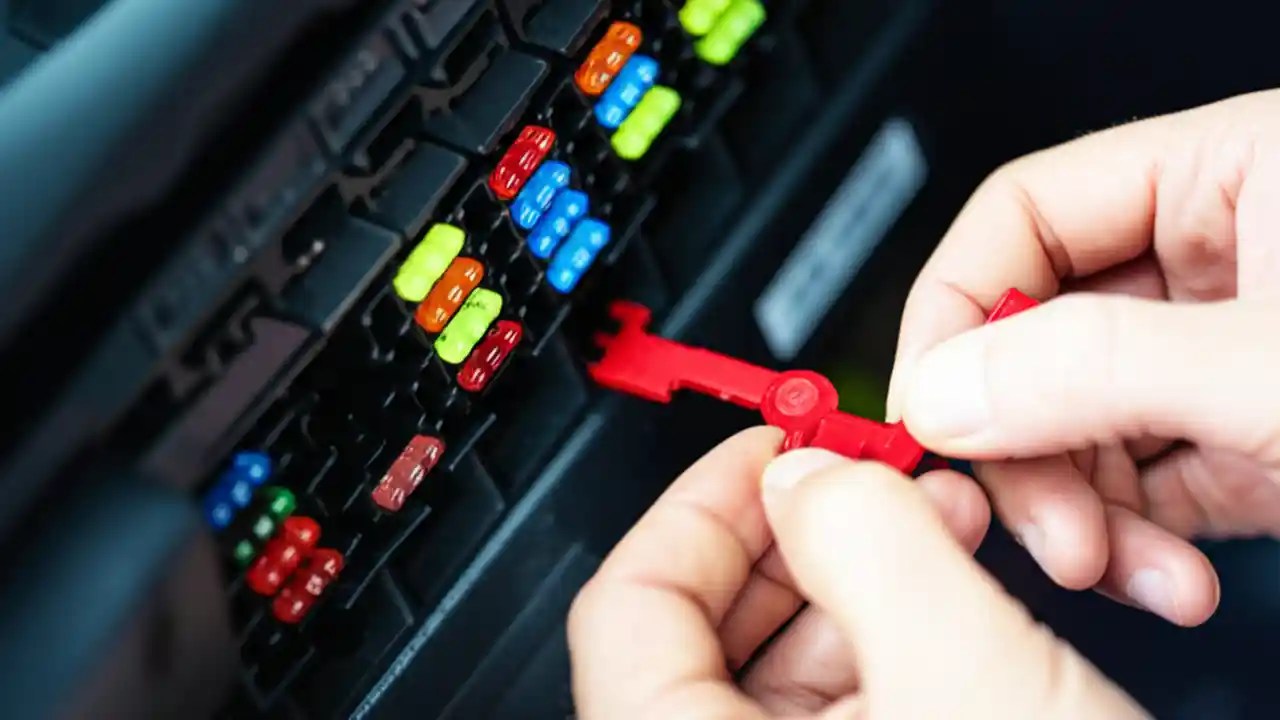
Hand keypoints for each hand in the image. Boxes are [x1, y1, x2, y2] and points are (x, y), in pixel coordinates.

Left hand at [568, 428, 1147, 718]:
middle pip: (706, 636)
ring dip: (858, 584)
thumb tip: (806, 478)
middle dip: (801, 535)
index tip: (772, 445)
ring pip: (781, 680)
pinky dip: (888, 650)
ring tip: (936, 523)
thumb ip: (865, 542)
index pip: (630, 605)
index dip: (703, 504)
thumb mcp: (961, 674)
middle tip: (867, 475)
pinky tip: (947, 603)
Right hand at [887, 89, 1279, 626]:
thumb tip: (943, 389)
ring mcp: (1226, 356)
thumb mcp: (1270, 366)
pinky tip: (1164, 577)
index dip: (955, 311)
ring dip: (1079, 512)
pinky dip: (1132, 544)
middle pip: (1037, 338)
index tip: (929, 409)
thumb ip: (1098, 367)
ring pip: (1079, 426)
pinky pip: (1141, 487)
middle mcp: (1221, 259)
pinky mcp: (1247, 440)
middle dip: (1028, 447)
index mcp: (1230, 174)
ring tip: (1116, 567)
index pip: (1023, 213)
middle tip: (1032, 516)